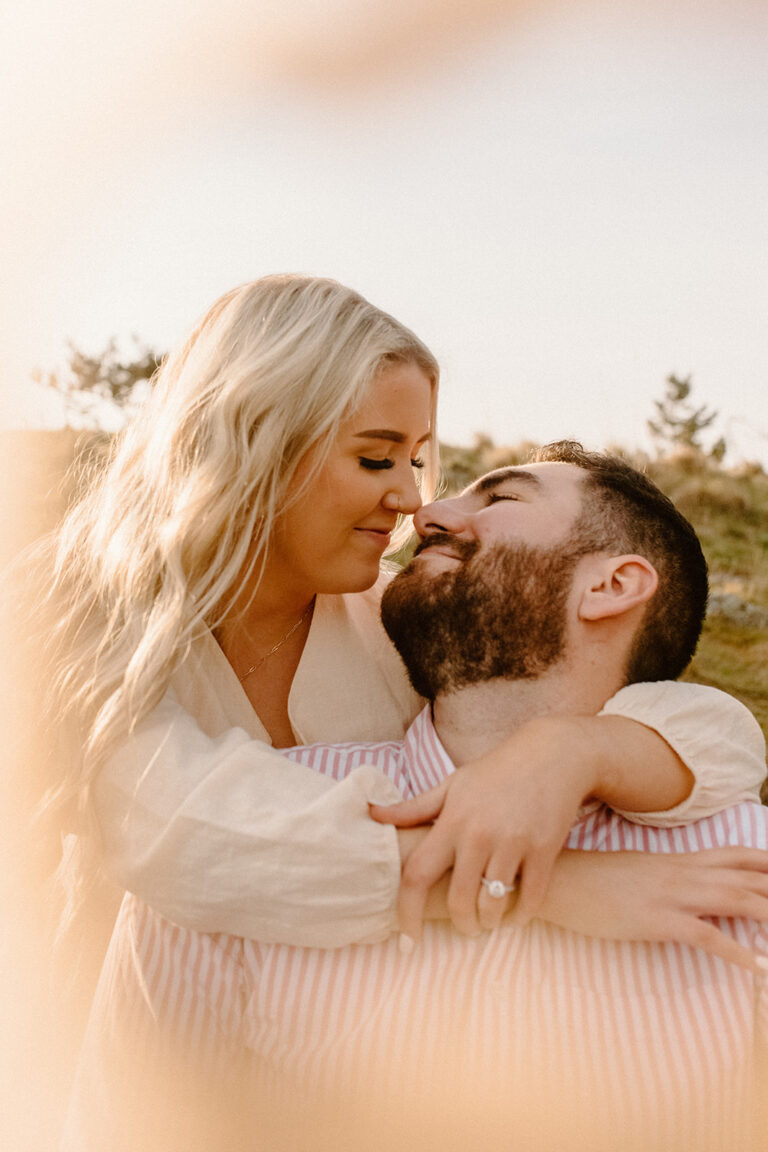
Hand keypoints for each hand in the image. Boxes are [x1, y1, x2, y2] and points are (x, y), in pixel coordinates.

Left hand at [371, 716, 597, 940]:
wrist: (553, 755)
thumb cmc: (496, 772)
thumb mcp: (453, 784)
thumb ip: (414, 808)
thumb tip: (373, 814)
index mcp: (452, 820)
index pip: (417, 874)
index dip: (407, 912)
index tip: (407, 939)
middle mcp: (479, 834)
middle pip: (458, 899)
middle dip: (460, 924)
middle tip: (465, 928)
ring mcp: (513, 843)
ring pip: (493, 905)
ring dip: (489, 923)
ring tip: (489, 922)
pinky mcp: (544, 849)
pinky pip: (530, 899)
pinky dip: (520, 917)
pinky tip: (514, 917)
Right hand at [543, 847, 767, 969]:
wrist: (559, 881)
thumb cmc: (592, 880)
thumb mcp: (636, 872)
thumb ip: (666, 877)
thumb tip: (684, 889)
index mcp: (678, 860)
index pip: (735, 855)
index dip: (767, 863)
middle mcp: (682, 872)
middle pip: (746, 877)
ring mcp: (672, 895)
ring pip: (736, 900)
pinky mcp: (658, 920)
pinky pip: (707, 936)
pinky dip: (738, 953)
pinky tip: (758, 968)